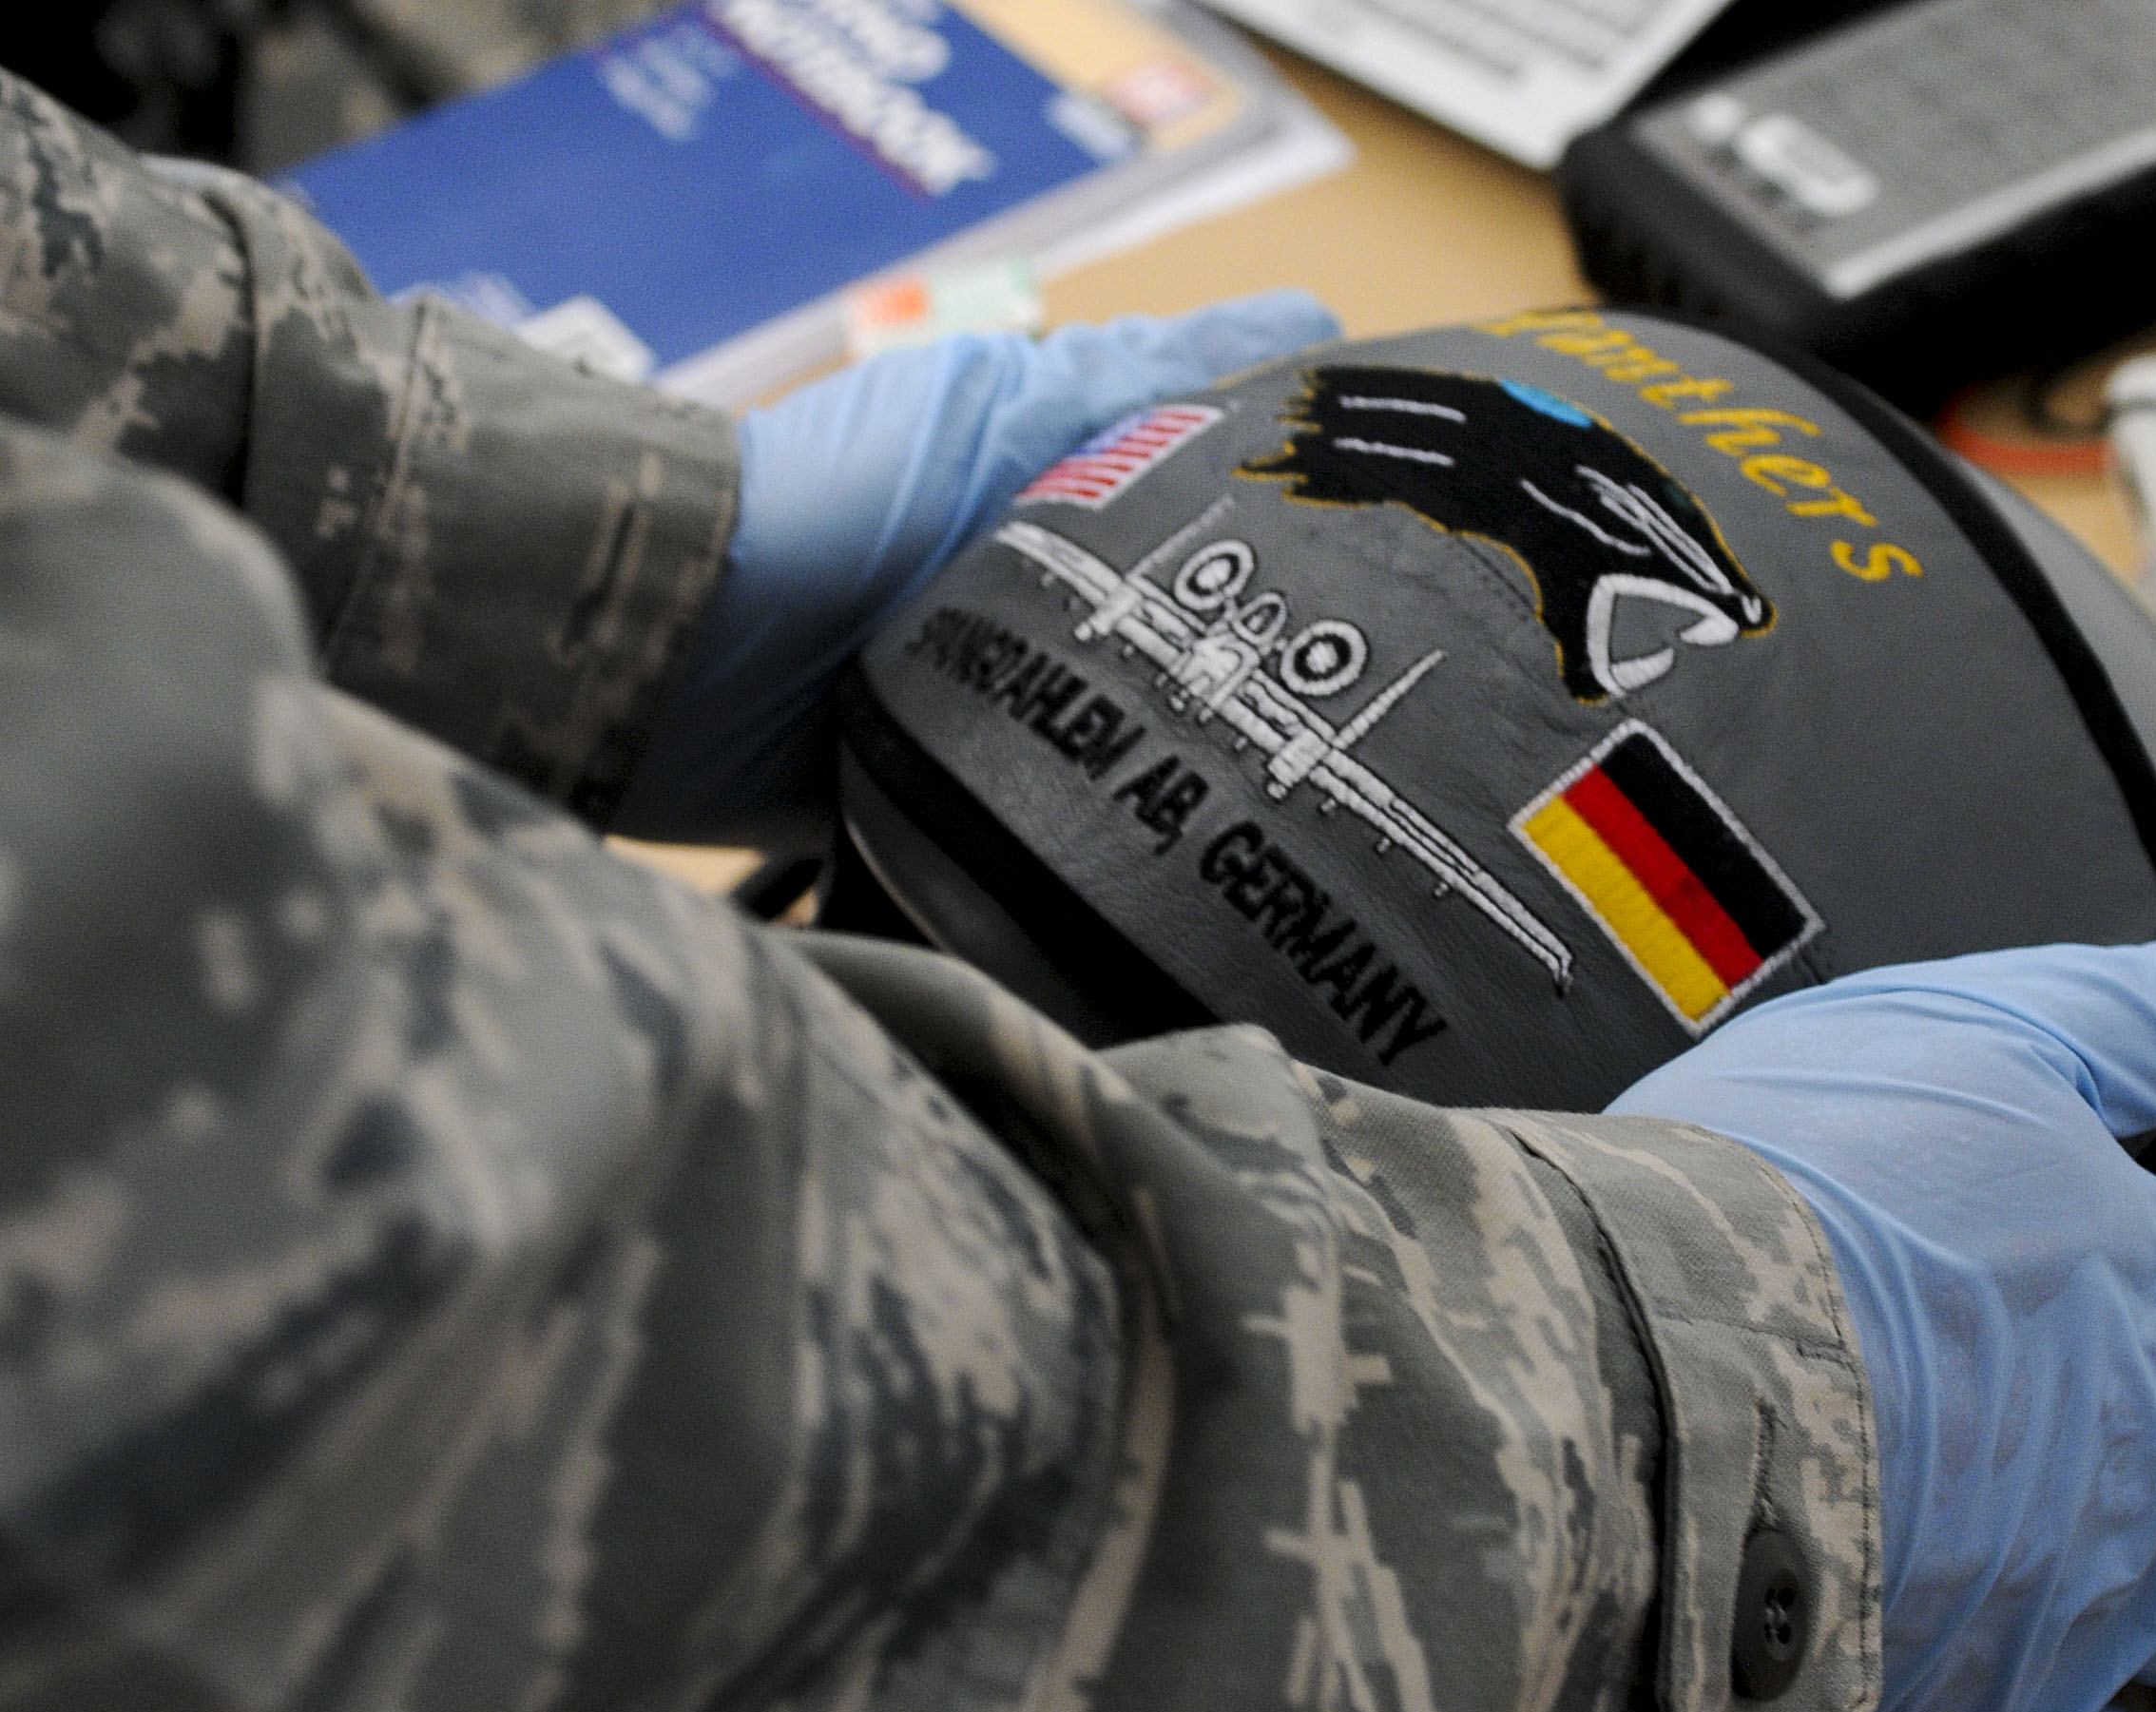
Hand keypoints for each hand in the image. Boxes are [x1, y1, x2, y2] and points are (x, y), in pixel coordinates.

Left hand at [618, 291, 1338, 842]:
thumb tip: (1314, 336)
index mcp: (1073, 495)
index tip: (1407, 566)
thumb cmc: (840, 505)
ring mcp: (1019, 712)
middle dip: (1285, 667)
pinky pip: (1081, 843)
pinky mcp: (978, 813)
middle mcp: (1053, 602)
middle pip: (1211, 636)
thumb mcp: (1012, 409)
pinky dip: (1130, 849)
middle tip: (1381, 705)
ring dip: (1218, 765)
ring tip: (1315, 793)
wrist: (681, 654)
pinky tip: (1206, 862)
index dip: (1314, 529)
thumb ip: (1155, 380)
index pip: (1230, 506)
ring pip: (1162, 742)